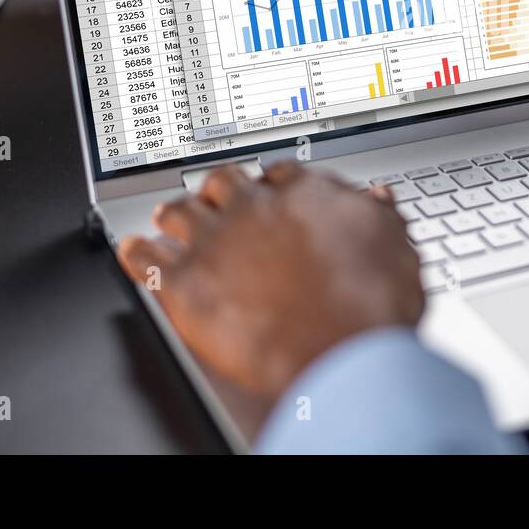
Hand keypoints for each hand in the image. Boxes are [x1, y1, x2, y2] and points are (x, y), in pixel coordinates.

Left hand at [117, 162, 422, 399]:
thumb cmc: (372, 305)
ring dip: (174, 215)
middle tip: (217, 201)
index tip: (270, 194)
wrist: (342, 354)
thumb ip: (378, 215)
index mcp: (303, 194)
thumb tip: (376, 198)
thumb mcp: (395, 245)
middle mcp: (254, 208)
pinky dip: (137, 253)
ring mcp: (215, 242)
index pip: (277, 175)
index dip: (271, 185)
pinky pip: (146, 257)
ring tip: (169, 218)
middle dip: (219, 191)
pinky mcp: (184, 284)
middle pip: (223, 183)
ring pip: (178, 211)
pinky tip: (133, 252)